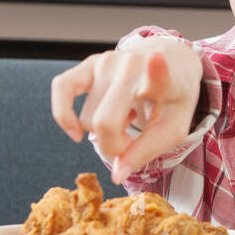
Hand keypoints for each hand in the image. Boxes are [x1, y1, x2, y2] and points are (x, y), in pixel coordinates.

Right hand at [50, 41, 201, 183]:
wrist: (169, 63)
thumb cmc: (170, 101)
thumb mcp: (173, 130)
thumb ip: (146, 152)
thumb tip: (116, 175)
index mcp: (164, 81)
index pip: (159, 74)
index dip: (156, 69)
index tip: (156, 59)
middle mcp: (132, 65)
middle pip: (105, 123)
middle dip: (114, 146)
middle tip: (131, 142)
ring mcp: (108, 61)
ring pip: (87, 118)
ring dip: (102, 132)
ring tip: (124, 120)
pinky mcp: (89, 63)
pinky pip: (61, 87)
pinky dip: (63, 114)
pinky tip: (76, 132)